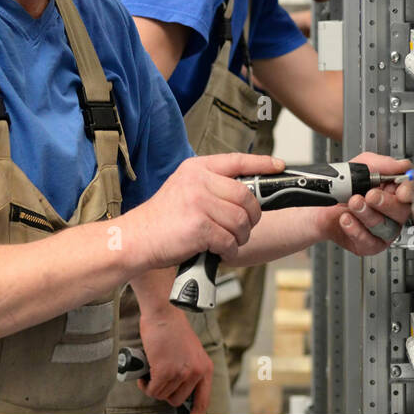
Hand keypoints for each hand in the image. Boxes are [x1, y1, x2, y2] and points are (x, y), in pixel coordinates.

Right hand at [124, 153, 282, 269]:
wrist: (134, 240)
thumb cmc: (161, 220)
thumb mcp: (184, 189)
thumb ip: (211, 186)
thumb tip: (245, 194)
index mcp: (197, 168)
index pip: (237, 161)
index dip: (262, 164)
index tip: (278, 166)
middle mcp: (199, 181)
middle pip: (247, 196)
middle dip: (252, 217)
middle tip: (244, 228)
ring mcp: (199, 202)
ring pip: (241, 220)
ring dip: (240, 236)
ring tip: (227, 241)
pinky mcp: (199, 226)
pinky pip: (230, 240)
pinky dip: (229, 250)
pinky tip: (219, 251)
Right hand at [137, 306, 213, 413]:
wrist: (164, 312)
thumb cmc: (173, 329)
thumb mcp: (191, 351)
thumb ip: (189, 369)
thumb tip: (178, 389)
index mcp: (205, 368)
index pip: (203, 400)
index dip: (196, 413)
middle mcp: (196, 372)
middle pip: (177, 400)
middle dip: (165, 392)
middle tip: (159, 378)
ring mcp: (181, 373)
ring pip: (161, 395)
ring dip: (153, 386)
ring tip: (152, 370)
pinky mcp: (165, 371)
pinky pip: (151, 390)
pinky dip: (144, 384)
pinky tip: (145, 373)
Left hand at [317, 153, 413, 255]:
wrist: (319, 207)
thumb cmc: (341, 188)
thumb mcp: (361, 166)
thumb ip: (383, 164)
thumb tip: (403, 166)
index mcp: (394, 192)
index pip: (412, 192)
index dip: (409, 192)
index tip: (400, 191)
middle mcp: (391, 212)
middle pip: (402, 211)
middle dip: (386, 203)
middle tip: (370, 195)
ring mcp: (382, 230)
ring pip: (385, 227)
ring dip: (367, 214)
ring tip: (353, 203)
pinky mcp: (370, 245)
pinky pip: (369, 241)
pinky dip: (356, 229)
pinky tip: (346, 219)